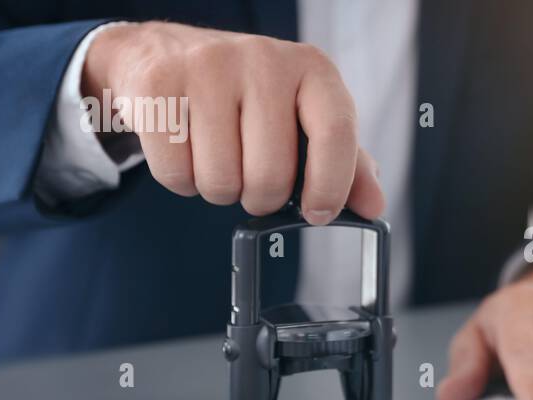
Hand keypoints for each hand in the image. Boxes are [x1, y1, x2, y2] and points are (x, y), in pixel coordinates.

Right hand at [82, 22, 382, 222]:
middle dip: (261, 197)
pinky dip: (181, 180)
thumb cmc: (247, 94)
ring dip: (219, 189)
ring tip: (218, 158)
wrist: (164, 53)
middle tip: (254, 179)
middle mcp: (264, 59)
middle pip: (271, 174)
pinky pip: (175, 174)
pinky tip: (186, 150)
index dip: (330, 186)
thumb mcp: (305, 115)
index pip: (336, 133)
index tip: (317, 212)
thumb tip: (374, 207)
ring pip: (221, 180)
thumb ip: (345, 161)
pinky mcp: (159, 85)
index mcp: (312, 67)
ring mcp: (208, 67)